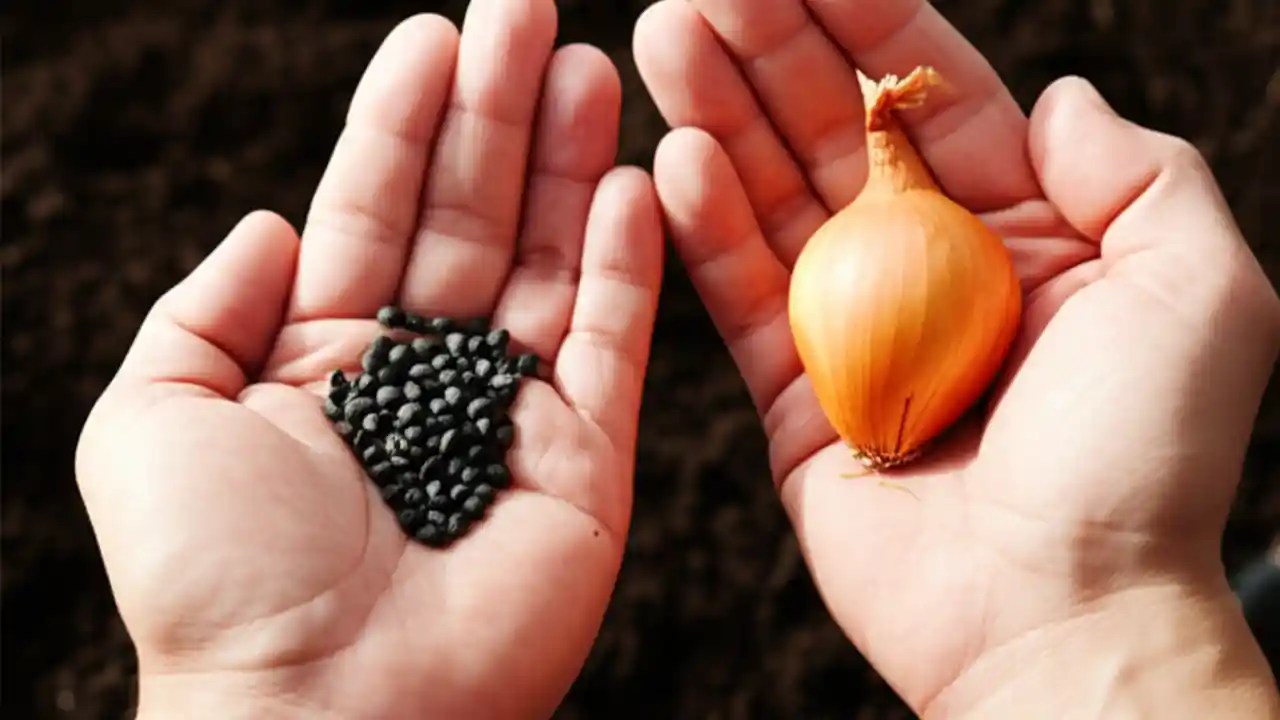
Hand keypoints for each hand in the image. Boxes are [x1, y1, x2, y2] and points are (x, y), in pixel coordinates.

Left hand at [75, 2, 661, 717]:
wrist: (320, 717)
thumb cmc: (219, 582)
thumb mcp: (151, 419)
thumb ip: (203, 310)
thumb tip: (272, 223)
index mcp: (326, 359)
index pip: (374, 207)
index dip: (403, 118)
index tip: (435, 32)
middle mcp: (424, 376)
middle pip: (469, 215)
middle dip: (497, 112)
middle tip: (528, 9)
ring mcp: (511, 415)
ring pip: (548, 260)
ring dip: (566, 162)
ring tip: (583, 64)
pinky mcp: (585, 462)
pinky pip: (613, 343)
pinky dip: (627, 263)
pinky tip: (629, 179)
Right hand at [635, 0, 1279, 714]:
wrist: (1057, 618)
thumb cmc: (1142, 464)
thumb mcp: (1197, 291)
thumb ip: (1139, 173)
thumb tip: (1058, 95)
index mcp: (1028, 234)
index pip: (935, 101)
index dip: (867, 26)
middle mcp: (935, 271)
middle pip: (837, 136)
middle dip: (771, 53)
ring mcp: (858, 331)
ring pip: (775, 202)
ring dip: (717, 117)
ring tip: (662, 38)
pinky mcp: (795, 397)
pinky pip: (742, 298)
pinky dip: (705, 229)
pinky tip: (672, 158)